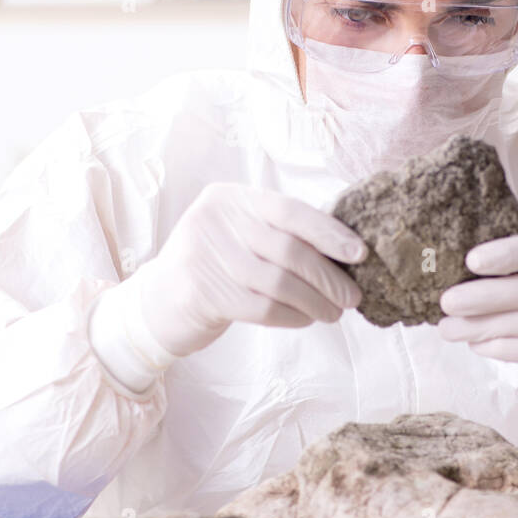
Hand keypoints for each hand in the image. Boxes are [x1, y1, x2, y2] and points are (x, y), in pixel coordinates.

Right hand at [124, 182, 366, 356]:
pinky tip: (305, 319)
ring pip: (280, 283)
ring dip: (316, 302)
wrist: (158, 302)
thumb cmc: (215, 265)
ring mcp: (205, 255)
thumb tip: (343, 248)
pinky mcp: (202, 293)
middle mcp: (214, 219)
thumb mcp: (238, 234)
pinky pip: (264, 308)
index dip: (329, 232)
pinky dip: (293, 316)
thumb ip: (278, 233)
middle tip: (352, 296)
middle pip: (289, 249)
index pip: (290, 210)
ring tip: (334, 313)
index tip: (359, 253)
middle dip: (328, 276)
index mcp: (229, 198)